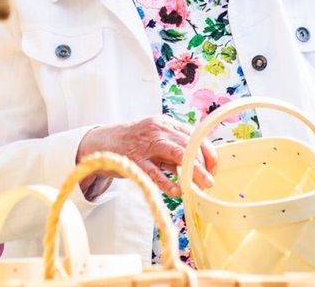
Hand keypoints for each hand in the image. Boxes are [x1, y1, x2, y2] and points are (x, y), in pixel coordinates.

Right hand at [76, 115, 217, 197]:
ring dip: (193, 171)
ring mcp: (145, 144)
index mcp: (165, 123)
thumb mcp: (155, 139)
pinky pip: (155, 173)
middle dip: (203, 163)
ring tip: (203, 185)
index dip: (207, 152)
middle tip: (211, 180)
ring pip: (176, 154)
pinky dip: (168, 183)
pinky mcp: (134, 160)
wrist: (101, 142)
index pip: (194, 135)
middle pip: (188, 144)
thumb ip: (174, 148)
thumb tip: (200, 166)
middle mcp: (157, 130)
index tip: (213, 167)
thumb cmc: (133, 142)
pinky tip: (178, 191)